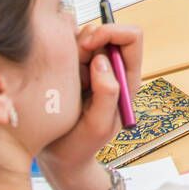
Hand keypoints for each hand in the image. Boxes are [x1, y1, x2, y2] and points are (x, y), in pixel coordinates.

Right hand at [37, 22, 143, 189]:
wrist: (59, 156)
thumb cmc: (82, 145)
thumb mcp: (99, 125)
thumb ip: (107, 93)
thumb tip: (102, 60)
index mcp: (127, 78)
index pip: (131, 37)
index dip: (111, 33)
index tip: (89, 45)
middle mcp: (111, 68)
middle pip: (104, 32)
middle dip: (85, 44)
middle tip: (75, 73)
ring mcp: (90, 67)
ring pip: (82, 37)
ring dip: (71, 55)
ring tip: (68, 86)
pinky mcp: (70, 69)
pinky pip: (64, 48)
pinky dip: (58, 58)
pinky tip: (57, 82)